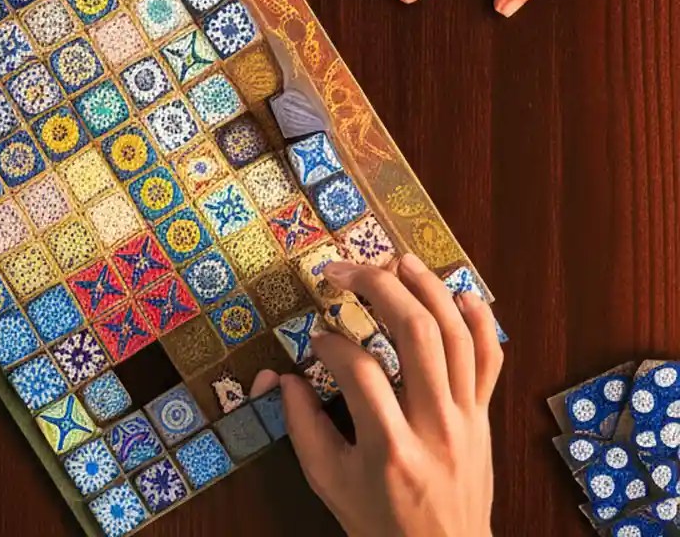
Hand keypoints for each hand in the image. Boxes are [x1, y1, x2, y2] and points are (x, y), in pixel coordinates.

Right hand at [270, 254, 503, 536]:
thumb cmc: (380, 522)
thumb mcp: (328, 481)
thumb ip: (302, 426)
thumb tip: (282, 376)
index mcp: (390, 447)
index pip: (360, 371)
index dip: (330, 345)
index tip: (314, 338)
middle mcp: (435, 424)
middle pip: (417, 334)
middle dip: (377, 289)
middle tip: (344, 271)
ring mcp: (466, 417)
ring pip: (456, 334)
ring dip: (427, 288)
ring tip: (396, 261)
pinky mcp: (483, 415)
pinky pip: (489, 359)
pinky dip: (479, 321)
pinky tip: (459, 293)